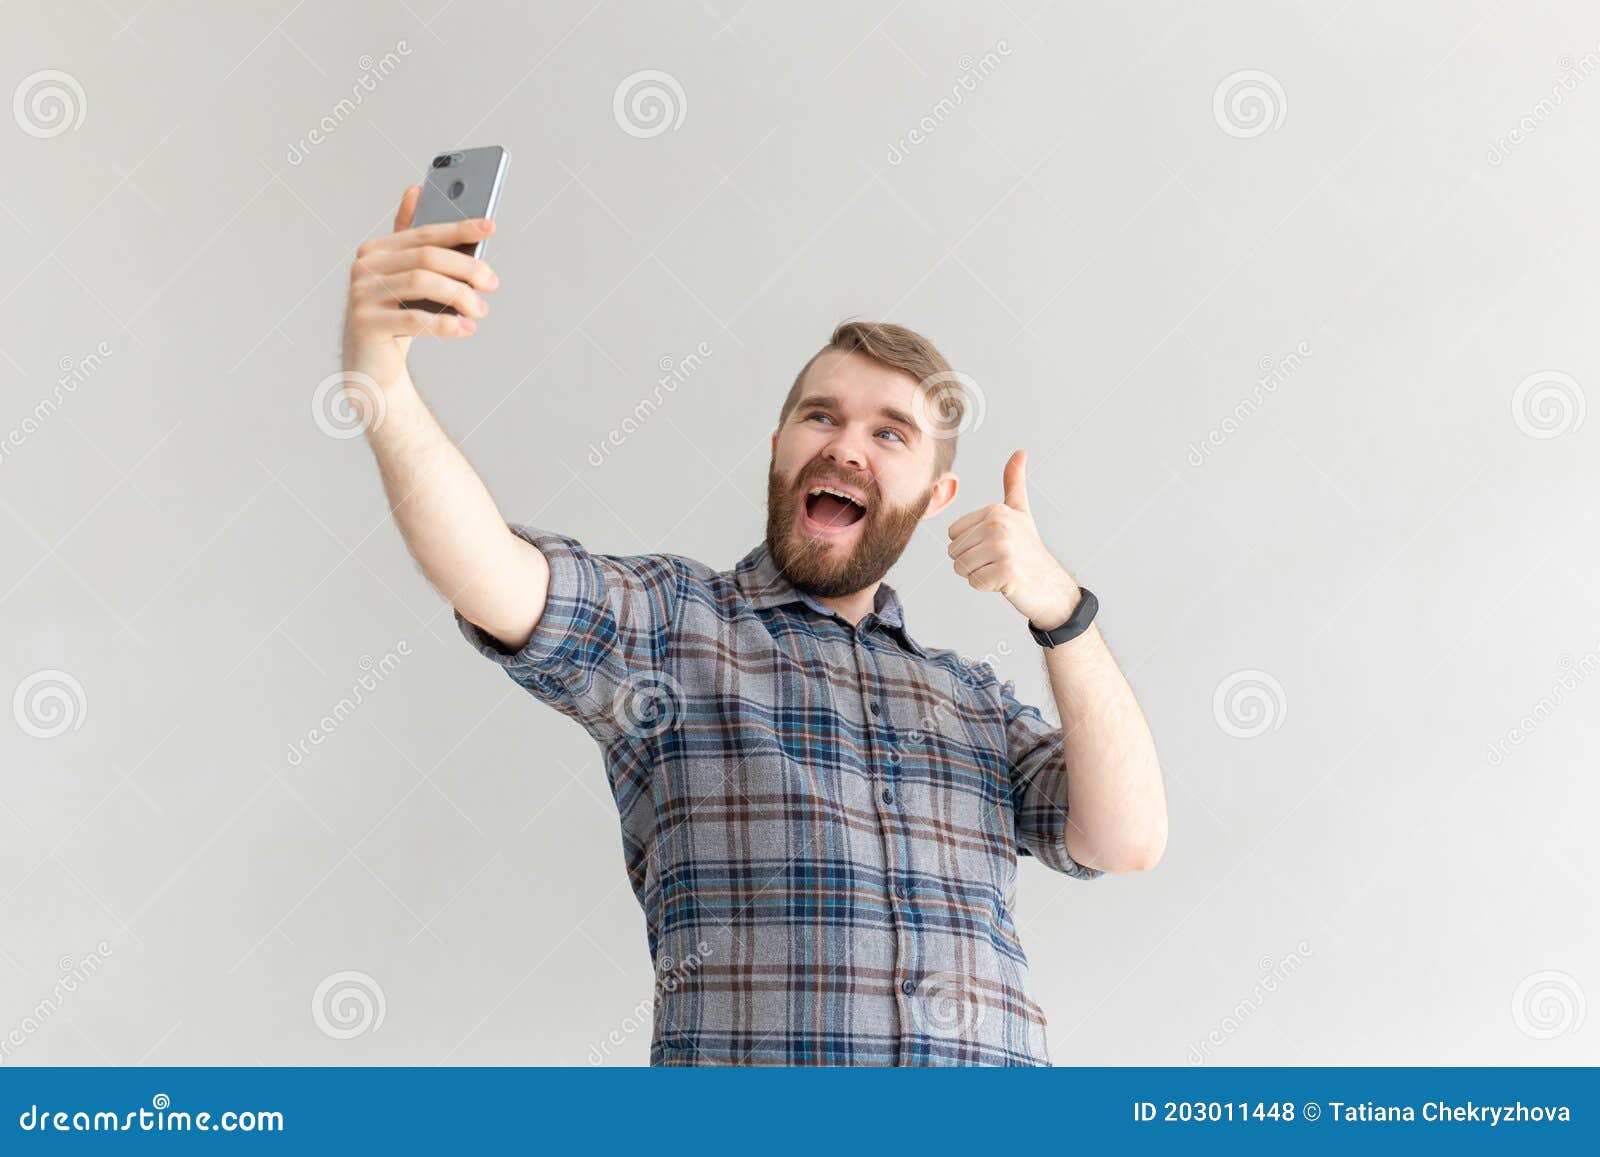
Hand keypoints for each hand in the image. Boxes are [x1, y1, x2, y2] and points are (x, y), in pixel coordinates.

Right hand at [340, 185, 499, 389]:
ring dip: (460, 296)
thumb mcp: (403, 278)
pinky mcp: (366, 324)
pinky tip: (467, 328)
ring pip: (422, 283)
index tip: (491, 226)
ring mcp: (361, 295)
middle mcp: (364, 267)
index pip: (424, 234)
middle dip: (466, 268)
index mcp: (375, 250)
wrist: (371, 366)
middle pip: (426, 257)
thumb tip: (415, 189)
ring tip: (482, 310)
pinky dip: (446, 323)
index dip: (459, 229)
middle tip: (493, 283)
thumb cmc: (394, 318)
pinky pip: (414, 319)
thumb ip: (410, 240)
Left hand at [946, 449, 1081, 627]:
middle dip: (972, 561)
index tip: (994, 545)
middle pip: (953, 551)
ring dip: (977, 574)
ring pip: (960, 567)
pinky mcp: (1005, 572)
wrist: (1050, 583)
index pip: (952, 534)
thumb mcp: (1020, 511)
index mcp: (995, 510)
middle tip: (998, 560)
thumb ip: (1014, 482)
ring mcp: (1003, 548)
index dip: (969, 545)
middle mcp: (998, 525)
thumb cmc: (1028, 548)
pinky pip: (974, 582)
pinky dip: (987, 586)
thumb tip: (1021, 451)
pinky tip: (1005, 581)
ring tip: (1000, 569)